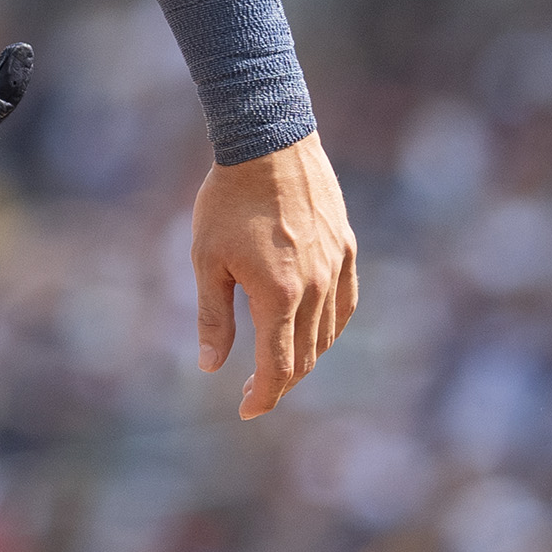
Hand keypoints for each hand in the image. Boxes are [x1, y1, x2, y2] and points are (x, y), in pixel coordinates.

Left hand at [192, 134, 356, 419]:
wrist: (268, 141)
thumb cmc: (228, 200)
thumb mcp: (206, 259)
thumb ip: (213, 317)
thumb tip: (211, 367)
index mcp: (279, 296)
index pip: (279, 368)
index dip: (264, 397)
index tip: (246, 410)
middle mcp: (315, 288)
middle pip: (306, 357)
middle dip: (280, 382)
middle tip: (255, 390)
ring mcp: (335, 266)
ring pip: (328, 333)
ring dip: (305, 357)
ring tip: (278, 361)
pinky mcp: (345, 246)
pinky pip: (345, 303)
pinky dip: (329, 326)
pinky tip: (313, 328)